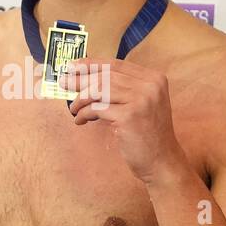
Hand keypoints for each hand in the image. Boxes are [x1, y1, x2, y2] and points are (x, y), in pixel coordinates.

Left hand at [61, 58, 188, 185]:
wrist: (161, 161)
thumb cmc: (146, 134)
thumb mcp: (140, 104)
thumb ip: (121, 90)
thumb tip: (86, 79)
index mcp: (154, 79)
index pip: (116, 65)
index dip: (92, 64)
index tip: (73, 66)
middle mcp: (150, 86)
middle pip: (106, 76)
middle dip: (81, 80)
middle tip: (64, 83)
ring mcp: (141, 100)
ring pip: (100, 90)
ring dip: (81, 99)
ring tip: (74, 109)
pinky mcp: (129, 116)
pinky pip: (97, 109)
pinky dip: (84, 114)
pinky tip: (80, 120)